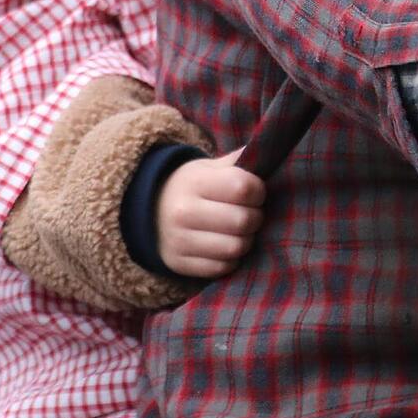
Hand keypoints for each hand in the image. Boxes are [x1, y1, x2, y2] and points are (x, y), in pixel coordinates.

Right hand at [155, 149, 266, 279]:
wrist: (150, 211)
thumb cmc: (192, 187)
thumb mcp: (210, 168)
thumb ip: (239, 162)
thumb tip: (268, 150)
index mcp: (195, 182)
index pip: (243, 188)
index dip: (258, 190)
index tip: (255, 192)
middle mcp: (184, 212)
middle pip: (243, 220)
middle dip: (256, 217)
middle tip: (251, 213)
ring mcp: (179, 240)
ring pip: (235, 248)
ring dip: (246, 240)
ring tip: (240, 231)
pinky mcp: (179, 263)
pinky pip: (222, 268)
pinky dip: (231, 259)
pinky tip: (226, 245)